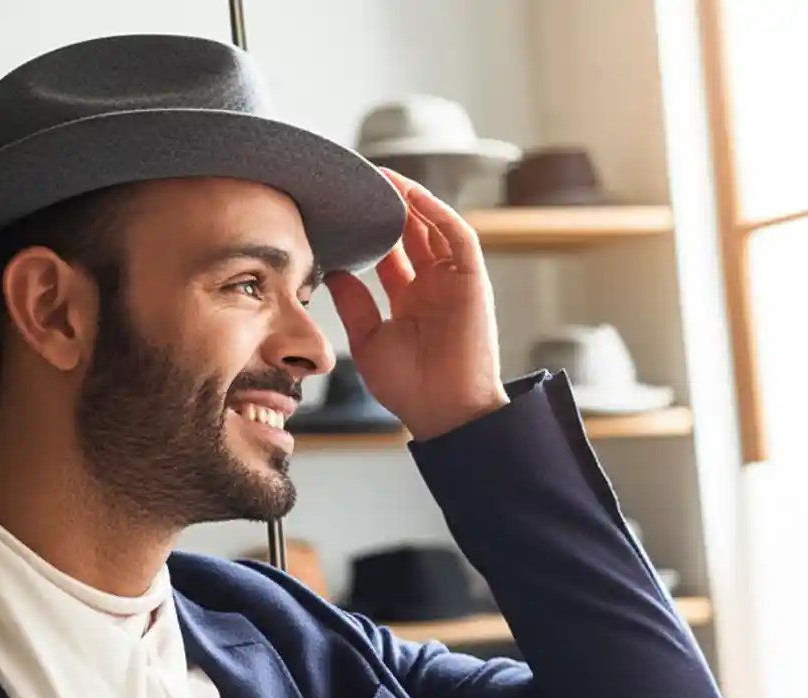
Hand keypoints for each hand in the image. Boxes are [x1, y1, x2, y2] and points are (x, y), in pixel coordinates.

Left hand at [326, 169, 509, 441]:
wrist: (443, 411)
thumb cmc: (408, 387)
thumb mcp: (368, 340)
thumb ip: (354, 303)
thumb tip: (334, 270)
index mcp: (409, 300)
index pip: (389, 254)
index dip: (369, 230)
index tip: (343, 208)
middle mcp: (433, 286)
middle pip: (412, 233)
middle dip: (390, 206)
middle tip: (362, 179)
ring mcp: (454, 281)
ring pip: (434, 227)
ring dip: (412, 200)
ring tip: (383, 176)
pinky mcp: (472, 280)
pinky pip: (458, 237)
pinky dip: (437, 213)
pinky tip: (412, 195)